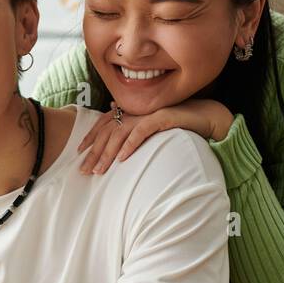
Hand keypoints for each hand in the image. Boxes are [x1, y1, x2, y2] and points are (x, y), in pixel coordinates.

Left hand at [78, 99, 233, 174]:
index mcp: (132, 112)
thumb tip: (114, 126)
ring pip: (120, 134)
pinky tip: (122, 158)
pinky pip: (141, 132)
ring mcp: (148, 114)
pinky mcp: (161, 118)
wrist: (204, 116)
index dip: (90, 137)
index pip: (104, 123)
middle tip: (83, 170)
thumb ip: (133, 127)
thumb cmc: (176, 124)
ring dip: (108, 153)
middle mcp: (137, 112)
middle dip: (94, 152)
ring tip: (99, 170)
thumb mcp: (151, 126)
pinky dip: (130, 145)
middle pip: (108, 131)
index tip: (78, 152)